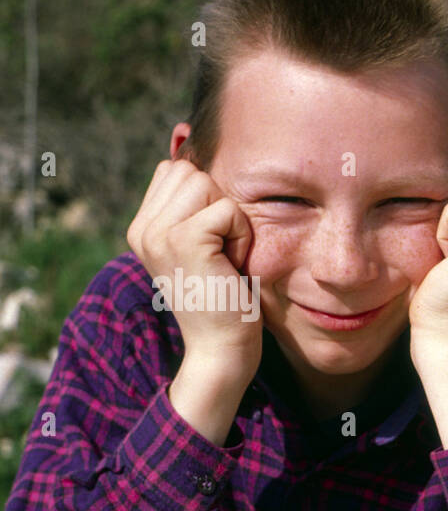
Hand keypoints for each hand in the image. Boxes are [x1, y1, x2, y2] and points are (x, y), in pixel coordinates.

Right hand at [126, 158, 260, 382]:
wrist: (221, 349)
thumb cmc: (224, 300)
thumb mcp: (202, 248)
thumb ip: (192, 210)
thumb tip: (197, 161)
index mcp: (142, 228)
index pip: (174, 171)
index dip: (207, 199)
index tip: (212, 244)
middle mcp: (142, 229)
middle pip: (189, 171)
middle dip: (218, 205)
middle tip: (222, 252)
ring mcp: (158, 234)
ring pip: (206, 184)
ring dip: (231, 220)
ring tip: (226, 258)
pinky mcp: (183, 240)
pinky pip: (228, 209)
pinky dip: (242, 235)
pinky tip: (233, 266)